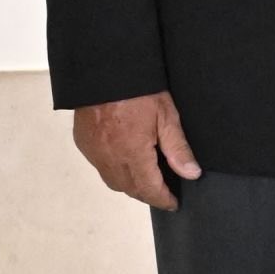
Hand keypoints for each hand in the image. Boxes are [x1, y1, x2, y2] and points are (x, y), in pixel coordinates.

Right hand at [72, 91, 201, 210]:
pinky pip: (100, 166)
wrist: (103, 70)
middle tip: (162, 192)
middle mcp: (110, 157)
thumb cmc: (137, 89)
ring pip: (113, 181)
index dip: (163, 199)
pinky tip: (124, 160)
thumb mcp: (166, 115)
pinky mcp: (83, 142)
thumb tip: (190, 173)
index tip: (172, 203)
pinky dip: (113, 170)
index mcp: (132, 152)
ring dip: (129, 185)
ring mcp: (94, 151)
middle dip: (147, 194)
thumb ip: (178, 148)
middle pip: (130, 189)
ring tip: (145, 178)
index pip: (149, 189)